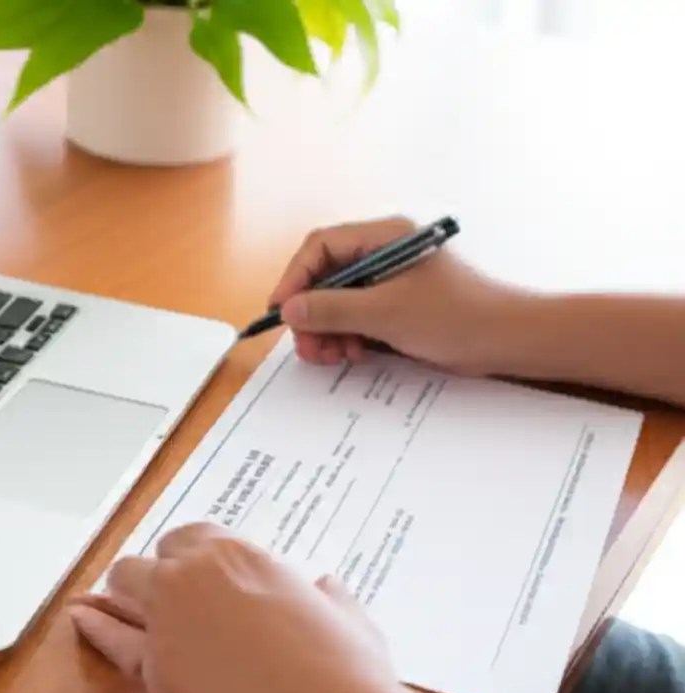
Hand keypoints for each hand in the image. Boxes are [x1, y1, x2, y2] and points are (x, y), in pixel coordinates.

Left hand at [70, 524, 433, 692]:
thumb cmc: (346, 675)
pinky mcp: (155, 667)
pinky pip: (114, 640)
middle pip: (154, 557)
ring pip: (125, 583)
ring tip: (120, 597)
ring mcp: (168, 620)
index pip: (192, 537)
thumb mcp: (348, 620)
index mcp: (240, 556)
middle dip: (157, 572)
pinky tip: (83, 618)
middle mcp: (196, 577)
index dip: (193, 558)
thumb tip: (327, 591)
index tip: (200, 571)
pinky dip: (99, 628)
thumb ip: (328, 598)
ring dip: (126, 592)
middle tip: (166, 591)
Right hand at [269, 217, 523, 374]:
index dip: (295, 277)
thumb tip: (290, 309)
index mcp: (383, 236)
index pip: (321, 246)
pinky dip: (348, 335)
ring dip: (327, 328)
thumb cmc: (458, 317)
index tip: (282, 311)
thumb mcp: (386, 314)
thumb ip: (332, 308)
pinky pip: (358, 316)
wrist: (511, 340)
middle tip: (308, 346)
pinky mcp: (399, 305)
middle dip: (311, 312)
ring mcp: (391, 280)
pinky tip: (353, 354)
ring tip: (332, 355)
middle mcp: (383, 252)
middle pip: (326, 275)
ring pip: (339, 299)